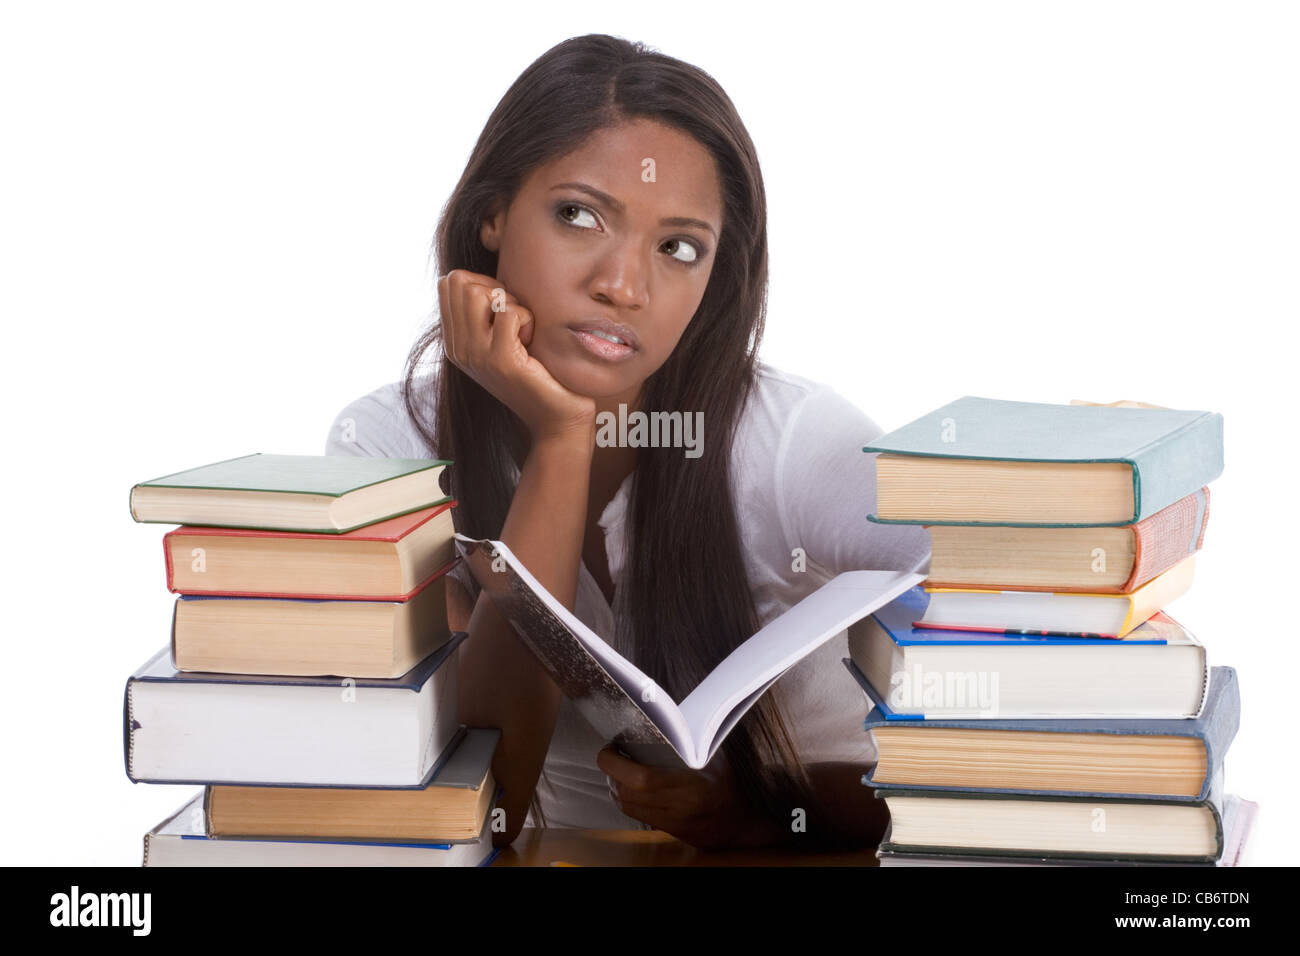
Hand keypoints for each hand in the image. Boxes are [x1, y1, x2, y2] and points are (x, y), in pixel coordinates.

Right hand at [437, 269, 595, 442]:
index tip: (503, 310)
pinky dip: (528, 319)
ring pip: (481, 293)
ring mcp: (476, 355)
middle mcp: (458, 349)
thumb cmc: (538, 372)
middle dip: (495, 289)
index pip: (449, 282)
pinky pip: (510, 312)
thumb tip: (482, 277)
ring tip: (523, 331)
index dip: (482, 283)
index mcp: (454, 341)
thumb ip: (486, 312)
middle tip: (515, 319)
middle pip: (461, 282)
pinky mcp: (501, 361)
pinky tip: (532, 342)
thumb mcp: (502, 340)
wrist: (556, 418)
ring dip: (511, 303)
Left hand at [596, 744, 787, 849]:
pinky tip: (628, 786)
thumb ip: (691, 744)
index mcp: (688, 788)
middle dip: (611, 772)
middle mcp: (676, 808)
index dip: (616, 764)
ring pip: (626, 806)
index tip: (611, 748)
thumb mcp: (715, 758)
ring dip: (615, 786)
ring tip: (617, 769)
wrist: (739, 825)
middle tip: (611, 753)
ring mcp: (670, 823)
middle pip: (626, 793)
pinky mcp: (666, 831)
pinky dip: (625, 799)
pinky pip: (634, 815)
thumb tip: (665, 715)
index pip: (640, 779)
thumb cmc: (728, 785)